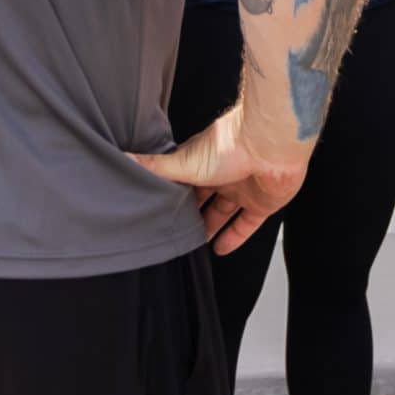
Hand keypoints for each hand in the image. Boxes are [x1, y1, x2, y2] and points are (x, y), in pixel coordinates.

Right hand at [134, 106, 308, 254]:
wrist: (272, 144)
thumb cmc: (229, 144)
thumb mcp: (182, 161)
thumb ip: (153, 167)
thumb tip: (122, 158)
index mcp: (201, 162)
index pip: (182, 182)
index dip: (171, 197)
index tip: (157, 213)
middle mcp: (222, 174)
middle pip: (202, 199)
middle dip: (190, 215)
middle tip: (175, 234)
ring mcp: (243, 188)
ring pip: (224, 212)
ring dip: (210, 227)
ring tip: (194, 245)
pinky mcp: (262, 202)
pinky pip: (247, 224)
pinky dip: (235, 237)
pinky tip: (221, 249)